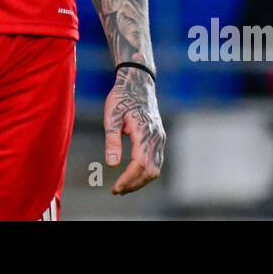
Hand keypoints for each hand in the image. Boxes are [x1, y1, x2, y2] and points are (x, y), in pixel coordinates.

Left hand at [103, 65, 165, 194]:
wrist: (138, 82)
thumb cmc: (122, 97)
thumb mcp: (112, 116)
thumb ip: (112, 140)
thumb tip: (111, 165)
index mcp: (144, 132)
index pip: (139, 164)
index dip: (128, 179)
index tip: (115, 188)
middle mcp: (156, 137)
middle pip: (150, 171)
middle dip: (134, 184)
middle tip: (117, 191)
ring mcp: (160, 137)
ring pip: (155, 168)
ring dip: (140, 180)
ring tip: (123, 186)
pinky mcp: (159, 137)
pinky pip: (156, 161)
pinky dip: (146, 172)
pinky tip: (133, 175)